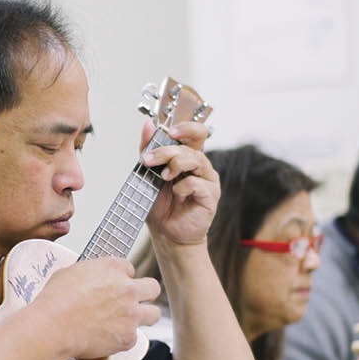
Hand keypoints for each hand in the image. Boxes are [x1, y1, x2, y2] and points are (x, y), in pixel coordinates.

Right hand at [35, 257, 160, 358]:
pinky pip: (134, 338)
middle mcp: (128, 288)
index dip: (122, 278)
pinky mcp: (129, 337)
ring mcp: (131, 314)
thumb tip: (90, 278)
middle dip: (144, 294)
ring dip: (144, 316)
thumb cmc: (55, 300)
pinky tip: (108, 338)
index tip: (115, 286)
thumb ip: (90, 273)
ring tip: (129, 322)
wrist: (53, 327)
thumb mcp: (70, 273)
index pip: (130, 269)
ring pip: (154, 313)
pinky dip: (122, 339)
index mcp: (113, 267)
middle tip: (133, 301)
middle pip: (152, 288)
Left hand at [140, 119, 218, 245]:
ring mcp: (208, 180)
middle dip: (167, 150)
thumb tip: (148, 125)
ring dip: (175, 165)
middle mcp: (200, 166)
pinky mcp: (211, 196)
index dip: (186, 128)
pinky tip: (176, 194)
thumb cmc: (160, 206)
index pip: (196, 133)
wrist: (165, 234)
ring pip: (196, 160)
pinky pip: (197, 183)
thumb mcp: (147, 174)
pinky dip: (182, 187)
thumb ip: (149, 149)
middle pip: (191, 146)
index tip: (170, 131)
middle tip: (149, 160)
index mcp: (188, 158)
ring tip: (163, 177)